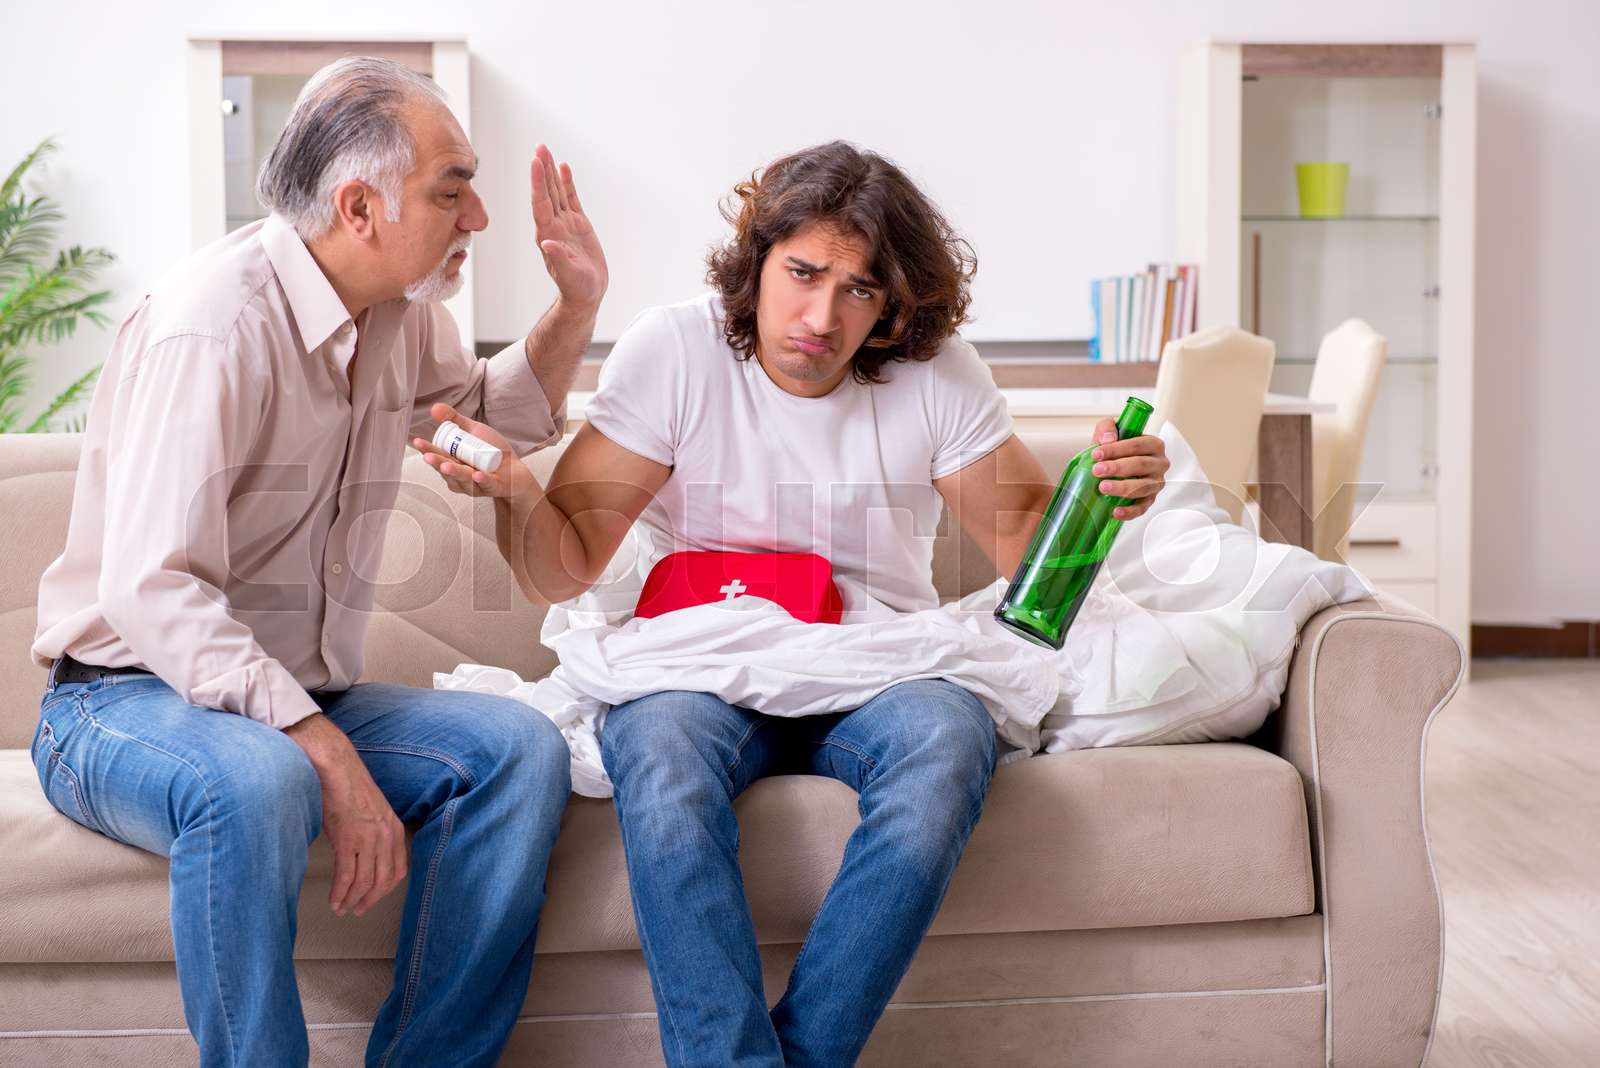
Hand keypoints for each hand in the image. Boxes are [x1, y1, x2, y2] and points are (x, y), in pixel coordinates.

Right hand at [284, 714, 406, 917]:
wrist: (335, 766)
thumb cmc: (349, 787)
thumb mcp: (373, 812)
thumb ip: (375, 834)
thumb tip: (365, 858)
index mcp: (395, 830)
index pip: (397, 871)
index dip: (384, 891)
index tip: (372, 899)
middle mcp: (386, 836)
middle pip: (382, 881)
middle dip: (368, 901)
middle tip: (355, 911)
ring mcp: (368, 838)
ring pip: (363, 882)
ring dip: (351, 900)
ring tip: (341, 908)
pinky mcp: (348, 839)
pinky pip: (346, 875)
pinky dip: (340, 893)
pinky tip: (334, 901)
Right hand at [413, 403, 535, 499]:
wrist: (515, 470)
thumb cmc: (491, 452)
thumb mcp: (472, 431)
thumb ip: (454, 420)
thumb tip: (435, 408)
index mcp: (453, 463)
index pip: (437, 457)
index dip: (427, 450)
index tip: (417, 442)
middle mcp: (460, 477)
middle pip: (447, 470)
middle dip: (437, 463)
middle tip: (428, 456)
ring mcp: (476, 484)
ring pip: (463, 479)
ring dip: (455, 472)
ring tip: (447, 465)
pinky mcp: (493, 487)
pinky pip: (486, 484)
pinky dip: (481, 480)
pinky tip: (477, 475)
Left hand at [531, 144, 606, 308]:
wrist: (586, 293)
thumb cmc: (577, 287)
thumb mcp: (568, 274)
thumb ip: (558, 259)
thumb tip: (547, 242)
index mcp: (548, 234)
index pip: (540, 203)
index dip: (538, 183)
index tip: (536, 163)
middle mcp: (553, 225)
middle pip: (546, 192)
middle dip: (542, 170)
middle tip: (539, 148)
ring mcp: (565, 223)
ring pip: (557, 192)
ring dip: (551, 172)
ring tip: (546, 151)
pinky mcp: (578, 224)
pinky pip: (571, 199)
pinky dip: (567, 183)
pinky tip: (564, 169)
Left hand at [1088, 415, 1168, 520]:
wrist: (1111, 467)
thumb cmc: (1113, 449)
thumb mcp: (1108, 432)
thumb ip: (1107, 427)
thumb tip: (1108, 439)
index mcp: (1153, 444)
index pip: (1137, 445)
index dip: (1117, 449)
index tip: (1096, 454)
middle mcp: (1159, 463)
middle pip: (1140, 465)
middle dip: (1117, 468)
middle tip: (1097, 470)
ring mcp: (1156, 483)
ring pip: (1143, 487)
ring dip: (1122, 488)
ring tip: (1103, 488)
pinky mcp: (1150, 500)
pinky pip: (1142, 508)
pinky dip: (1130, 512)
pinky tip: (1116, 512)